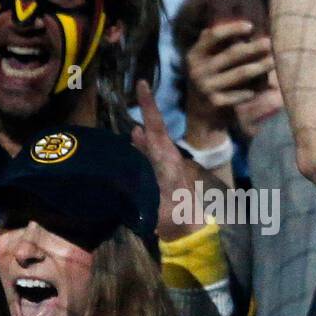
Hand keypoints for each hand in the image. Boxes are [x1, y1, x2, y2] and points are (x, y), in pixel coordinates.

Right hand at [131, 80, 198, 242]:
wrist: (191, 231)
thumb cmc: (175, 217)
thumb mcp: (155, 199)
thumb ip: (139, 180)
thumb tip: (124, 163)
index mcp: (167, 160)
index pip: (155, 127)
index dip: (148, 106)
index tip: (143, 84)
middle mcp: (168, 158)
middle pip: (154, 130)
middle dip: (147, 110)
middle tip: (138, 88)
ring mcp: (168, 167)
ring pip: (152, 142)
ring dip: (143, 129)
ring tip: (132, 113)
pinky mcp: (166, 176)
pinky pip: (152, 154)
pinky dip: (142, 145)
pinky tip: (135, 140)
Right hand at [183, 21, 273, 144]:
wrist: (199, 116)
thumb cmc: (208, 81)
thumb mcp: (204, 62)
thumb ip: (214, 44)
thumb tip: (237, 25)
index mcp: (195, 55)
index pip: (213, 35)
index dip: (232, 28)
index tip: (251, 26)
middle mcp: (198, 70)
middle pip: (232, 53)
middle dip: (254, 47)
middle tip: (270, 42)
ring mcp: (206, 87)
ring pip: (241, 73)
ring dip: (260, 66)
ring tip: (274, 61)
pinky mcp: (216, 102)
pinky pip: (241, 93)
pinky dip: (253, 89)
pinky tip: (263, 86)